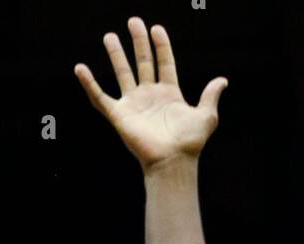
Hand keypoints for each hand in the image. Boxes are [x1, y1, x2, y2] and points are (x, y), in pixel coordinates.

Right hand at [75, 18, 224, 169]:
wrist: (173, 161)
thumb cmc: (190, 143)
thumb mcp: (206, 116)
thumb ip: (210, 95)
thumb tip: (223, 80)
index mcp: (169, 94)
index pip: (164, 63)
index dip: (161, 46)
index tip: (157, 28)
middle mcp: (150, 96)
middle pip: (143, 63)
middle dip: (138, 42)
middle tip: (134, 21)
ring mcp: (134, 104)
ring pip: (122, 74)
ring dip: (116, 55)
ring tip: (110, 36)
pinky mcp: (120, 116)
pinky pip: (100, 98)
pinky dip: (89, 84)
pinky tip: (80, 68)